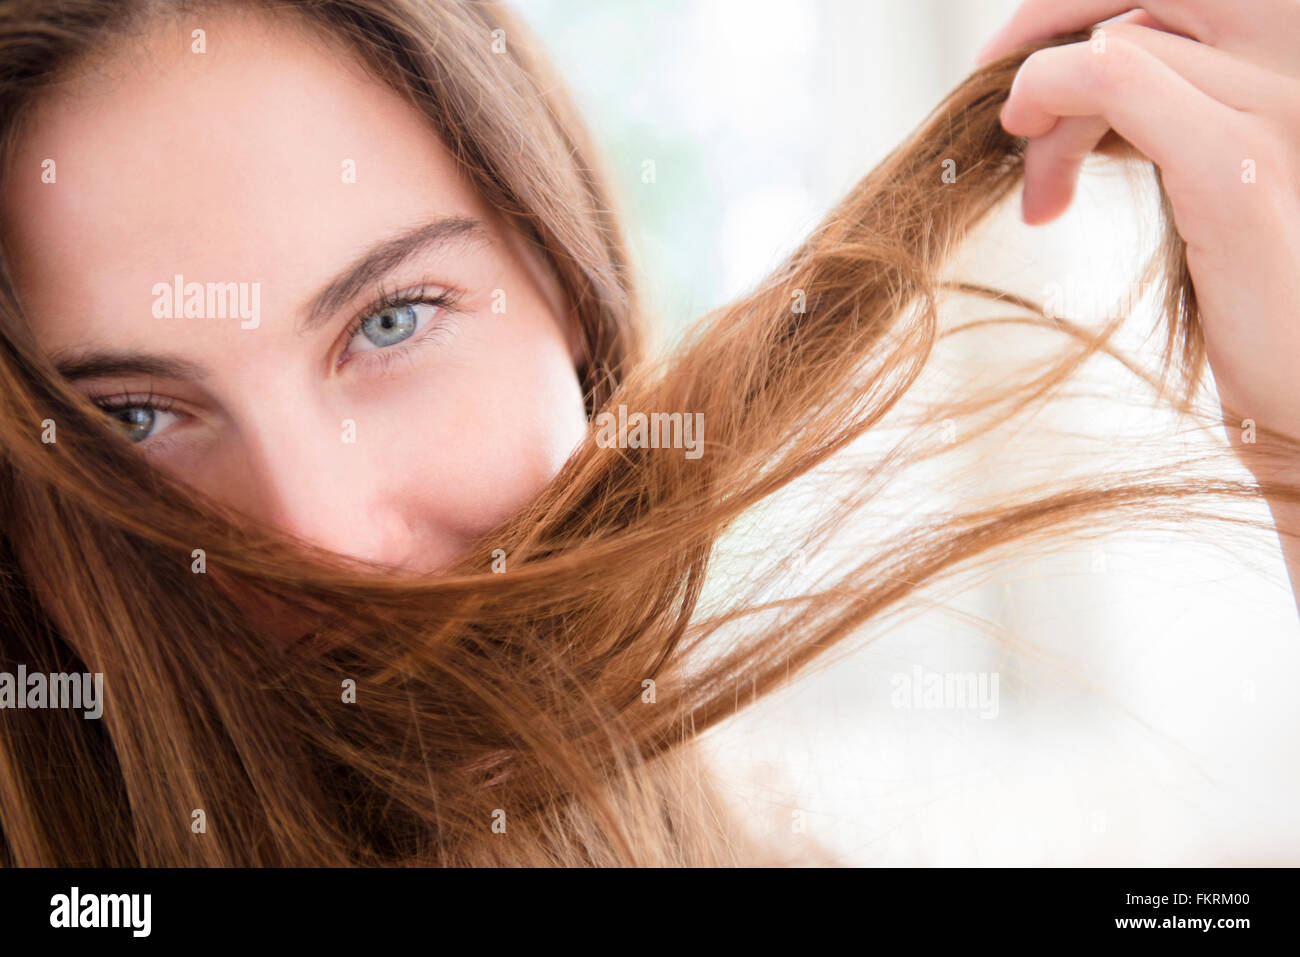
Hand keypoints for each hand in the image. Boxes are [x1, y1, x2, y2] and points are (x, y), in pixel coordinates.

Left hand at [976, 0, 1299, 453]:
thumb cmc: (1251, 319)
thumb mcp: (1204, 203)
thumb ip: (1162, 135)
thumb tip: (1067, 104)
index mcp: (1278, 88)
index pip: (1162, 26)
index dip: (1080, 61)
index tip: (1030, 121)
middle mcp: (1286, 83)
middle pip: (1135, 31)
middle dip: (1058, 95)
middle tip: (1036, 186)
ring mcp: (1268, 115)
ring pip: (1114, 49)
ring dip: (1049, 117)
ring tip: (1044, 205)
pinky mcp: (1230, 169)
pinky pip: (1113, 78)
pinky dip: (1050, 100)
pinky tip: (1043, 186)